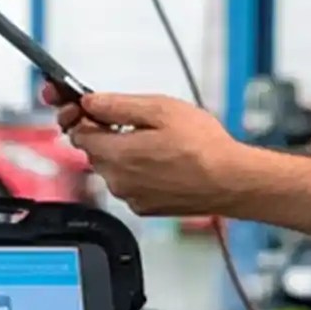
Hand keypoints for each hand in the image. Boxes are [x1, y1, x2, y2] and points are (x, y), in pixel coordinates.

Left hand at [41, 84, 242, 215]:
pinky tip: (165, 161)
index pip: (77, 130)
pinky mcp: (146, 207)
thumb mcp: (161, 109)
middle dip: (105, 132)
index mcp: (116, 153)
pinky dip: (140, 171)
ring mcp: (131, 196)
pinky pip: (131, 183)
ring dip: (125, 152)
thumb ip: (117, 105)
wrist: (233, 182)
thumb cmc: (205, 147)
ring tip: (159, 142)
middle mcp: (117, 179)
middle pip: (94, 149)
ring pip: (113, 167)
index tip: (80, 104)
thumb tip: (89, 102)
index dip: (79, 113)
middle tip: (133, 120)